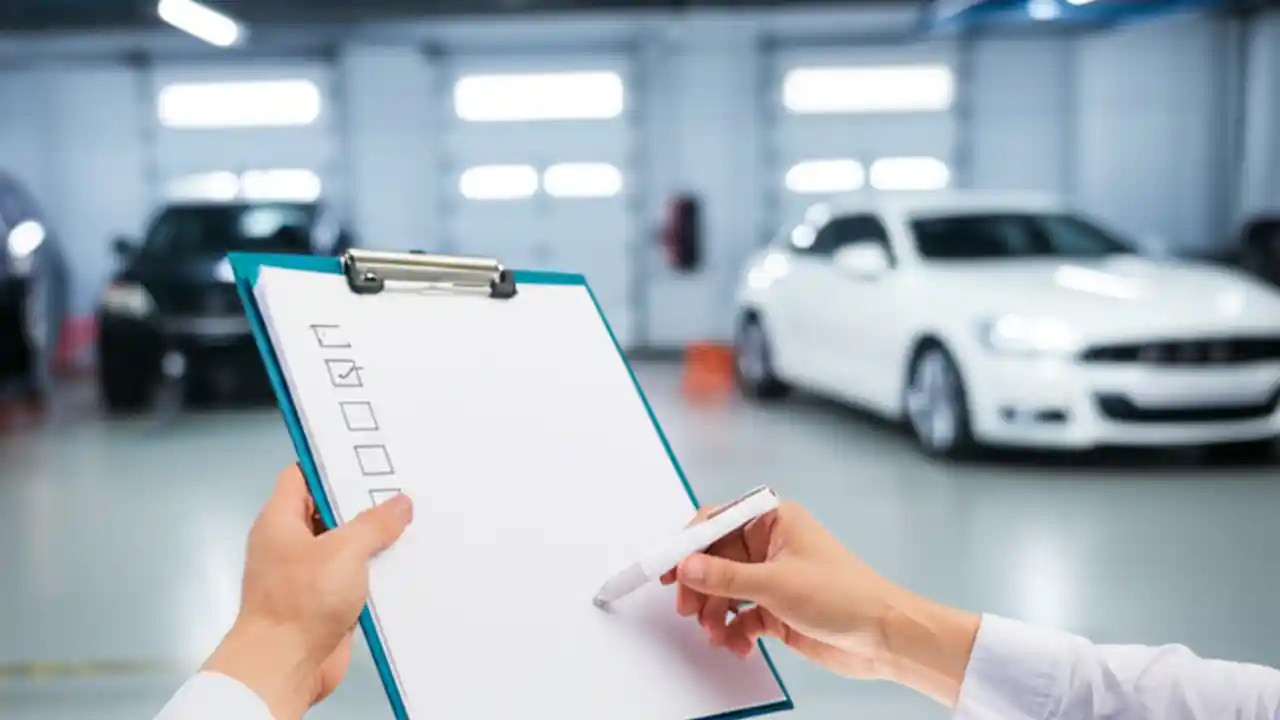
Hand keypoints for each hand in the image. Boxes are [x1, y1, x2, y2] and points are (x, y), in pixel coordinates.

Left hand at [202, 466, 412, 719]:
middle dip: (364, 502)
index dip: (329, 462)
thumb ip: (373, 524)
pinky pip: (356, 578)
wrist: (284, 665)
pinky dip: (377, 572)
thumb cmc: (300, 601)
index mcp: (280, 521)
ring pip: (347, 546)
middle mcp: (292, 545)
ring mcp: (309, 575)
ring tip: (413, 520)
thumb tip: (400, 504)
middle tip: (401, 486)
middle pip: (329, 510)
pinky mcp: (326, 602)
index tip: (364, 454)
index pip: (300, 476)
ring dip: (376, 539)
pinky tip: (407, 563)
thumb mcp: (343, 550)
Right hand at [662, 500, 979, 706]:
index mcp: (773, 520)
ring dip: (714, 613)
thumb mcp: (776, 584)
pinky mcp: (775, 608)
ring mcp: (772, 578)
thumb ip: (726, 576)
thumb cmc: (847, 595)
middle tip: (686, 607)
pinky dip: (732, 631)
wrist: (883, 636)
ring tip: (715, 632)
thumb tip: (687, 566)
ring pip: (723, 591)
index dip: (686, 544)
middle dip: (698, 586)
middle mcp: (770, 545)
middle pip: (713, 559)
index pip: (715, 522)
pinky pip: (738, 616)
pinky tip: (737, 644)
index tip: (664, 566)